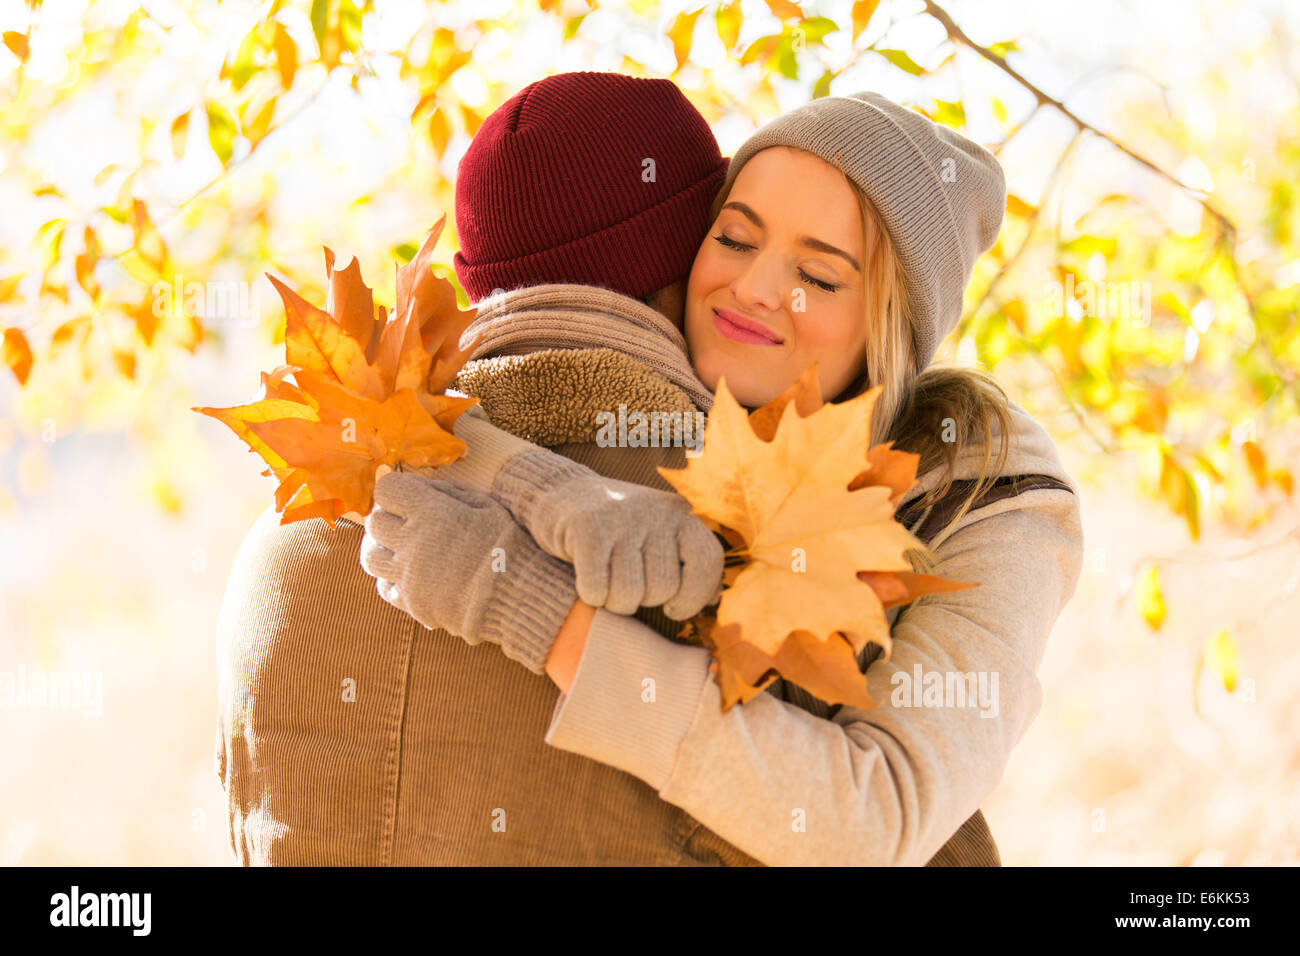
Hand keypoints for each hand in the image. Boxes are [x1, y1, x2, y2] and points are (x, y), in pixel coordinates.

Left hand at [360, 472, 578, 674]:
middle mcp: (413, 543)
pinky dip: (392, 578)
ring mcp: (410, 576)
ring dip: (382, 548)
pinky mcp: (413, 603)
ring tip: (401, 548)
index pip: (387, 491)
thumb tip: (419, 486)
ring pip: (370, 558)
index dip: (395, 491)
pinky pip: (385, 587)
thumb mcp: (485, 505)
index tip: (407, 496)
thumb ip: (447, 492)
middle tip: (405, 522)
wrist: (521, 595)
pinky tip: (412, 574)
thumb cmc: (508, 543)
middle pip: (375, 523)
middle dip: (387, 518)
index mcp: (432, 512)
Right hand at [492, 450, 723, 618]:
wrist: (559, 491)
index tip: (673, 608)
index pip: (708, 560)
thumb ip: (685, 562)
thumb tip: (714, 601)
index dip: (694, 596)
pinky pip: (598, 588)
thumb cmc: (615, 528)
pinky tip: (587, 582)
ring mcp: (622, 517)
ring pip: (629, 593)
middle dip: (643, 601)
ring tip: (606, 584)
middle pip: (663, 587)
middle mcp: (655, 512)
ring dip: (614, 602)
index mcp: (680, 515)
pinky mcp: (587, 528)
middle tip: (627, 586)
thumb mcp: (657, 534)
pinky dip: (591, 595)